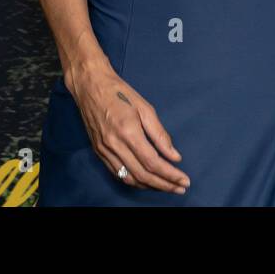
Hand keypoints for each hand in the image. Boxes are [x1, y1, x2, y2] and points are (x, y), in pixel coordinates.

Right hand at [67, 64, 190, 193]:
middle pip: (142, 174)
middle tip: (180, 188)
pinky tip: (146, 180)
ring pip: (129, 178)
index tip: (184, 180)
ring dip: (149, 186)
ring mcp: (104, 150)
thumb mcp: (145, 108)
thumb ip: (160, 134)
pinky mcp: (98, 152)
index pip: (152, 162)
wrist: (90, 86)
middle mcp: (114, 145)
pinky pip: (117, 173)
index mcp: (128, 131)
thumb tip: (174, 156)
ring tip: (166, 186)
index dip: (170, 175)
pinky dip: (134, 180)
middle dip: (164, 184)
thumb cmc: (119, 92)